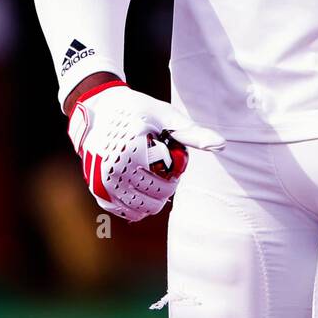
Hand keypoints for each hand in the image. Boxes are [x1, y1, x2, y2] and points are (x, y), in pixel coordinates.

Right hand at [66, 80, 223, 222]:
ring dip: (149, 201)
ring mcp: (102, 181)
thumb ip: (192, 133)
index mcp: (133, 151)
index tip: (171, 161)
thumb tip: (222, 144)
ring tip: (152, 179)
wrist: (98, 108)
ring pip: (136, 209)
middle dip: (164, 190)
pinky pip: (119, 209)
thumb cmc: (136, 109)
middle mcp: (114, 169)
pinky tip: (139, 192)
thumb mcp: (166, 116)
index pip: (165, 184)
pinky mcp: (95, 188)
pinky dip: (132, 206)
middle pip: (152, 199)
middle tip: (163, 171)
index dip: (175, 178)